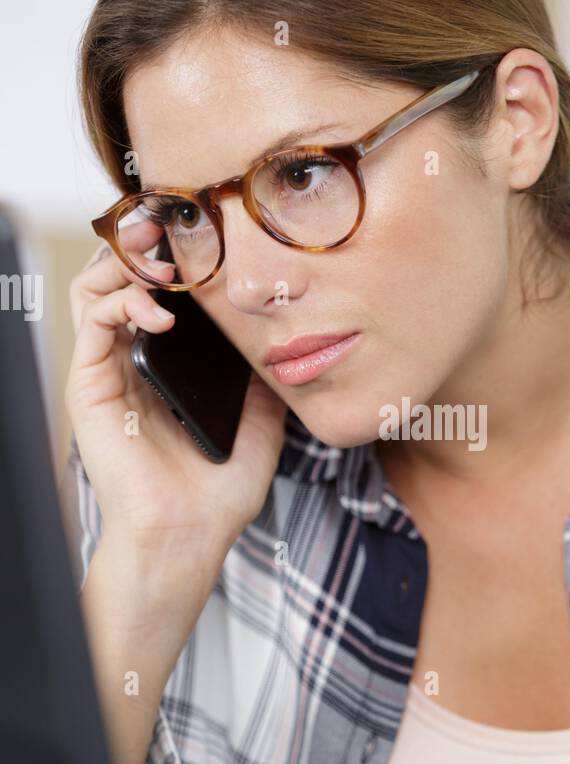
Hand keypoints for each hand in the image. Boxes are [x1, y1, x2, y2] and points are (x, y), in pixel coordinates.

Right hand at [65, 225, 286, 550]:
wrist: (189, 536)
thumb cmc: (219, 491)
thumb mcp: (261, 421)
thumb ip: (263, 376)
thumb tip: (286, 339)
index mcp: (165, 365)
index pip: (160, 290)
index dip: (178, 256)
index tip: (211, 235)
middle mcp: (130, 360)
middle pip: (122, 275)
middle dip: (148, 243)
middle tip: (181, 227)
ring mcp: (107, 370)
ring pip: (98, 285)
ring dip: (131, 260)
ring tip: (169, 260)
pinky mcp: (89, 384)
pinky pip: (94, 319)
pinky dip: (125, 300)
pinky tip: (162, 311)